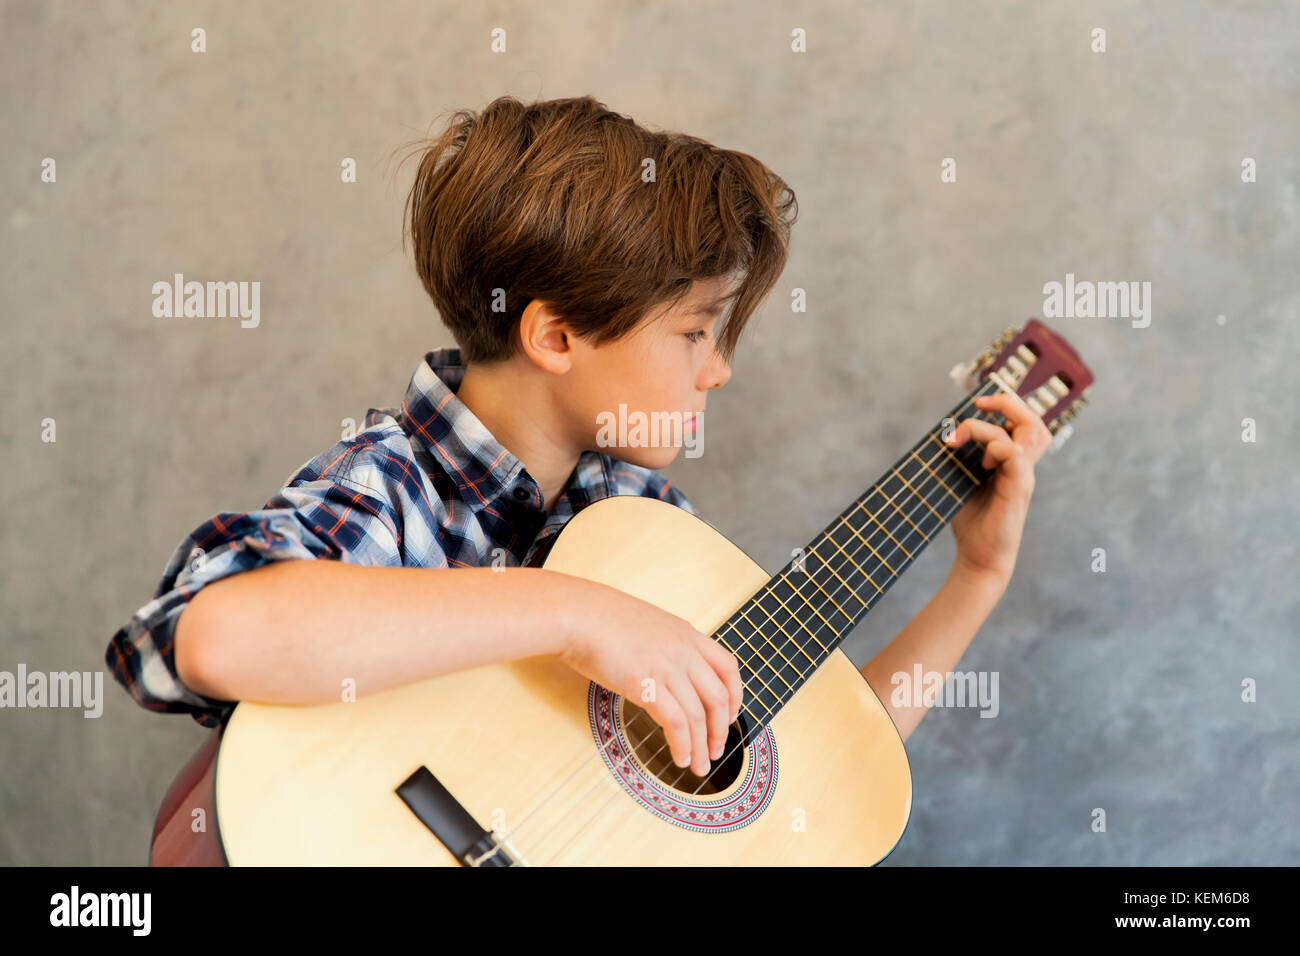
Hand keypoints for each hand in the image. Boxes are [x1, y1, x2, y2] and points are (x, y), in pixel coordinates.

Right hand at [558, 585, 742, 777]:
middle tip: (715, 750)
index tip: (731, 715)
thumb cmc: (601, 620)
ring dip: (701, 747)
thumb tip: (667, 672)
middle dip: (721, 730)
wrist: (578, 615)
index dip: (735, 695)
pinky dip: (682, 746)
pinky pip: (676, 723)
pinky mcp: (647, 685)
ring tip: (698, 766)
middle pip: (719, 697)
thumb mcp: (648, 626)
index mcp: (687, 634)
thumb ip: (665, 647)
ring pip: (699, 716)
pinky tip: (679, 758)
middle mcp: (684, 651)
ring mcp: (667, 668)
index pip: (728, 667)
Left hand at [944, 391, 1051, 583]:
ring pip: (1027, 431)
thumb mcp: (961, 481)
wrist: (979, 556)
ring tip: (962, 439)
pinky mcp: (1019, 488)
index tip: (976, 405)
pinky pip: (1016, 454)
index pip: (1024, 423)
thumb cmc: (971, 521)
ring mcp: (1023, 475)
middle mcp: (1022, 465)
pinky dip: (996, 447)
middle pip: (1034, 420)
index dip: (1006, 406)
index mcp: (1012, 462)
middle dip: (1008, 402)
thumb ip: (960, 458)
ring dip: (990, 426)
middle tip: (979, 403)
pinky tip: (981, 463)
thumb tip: (942, 434)